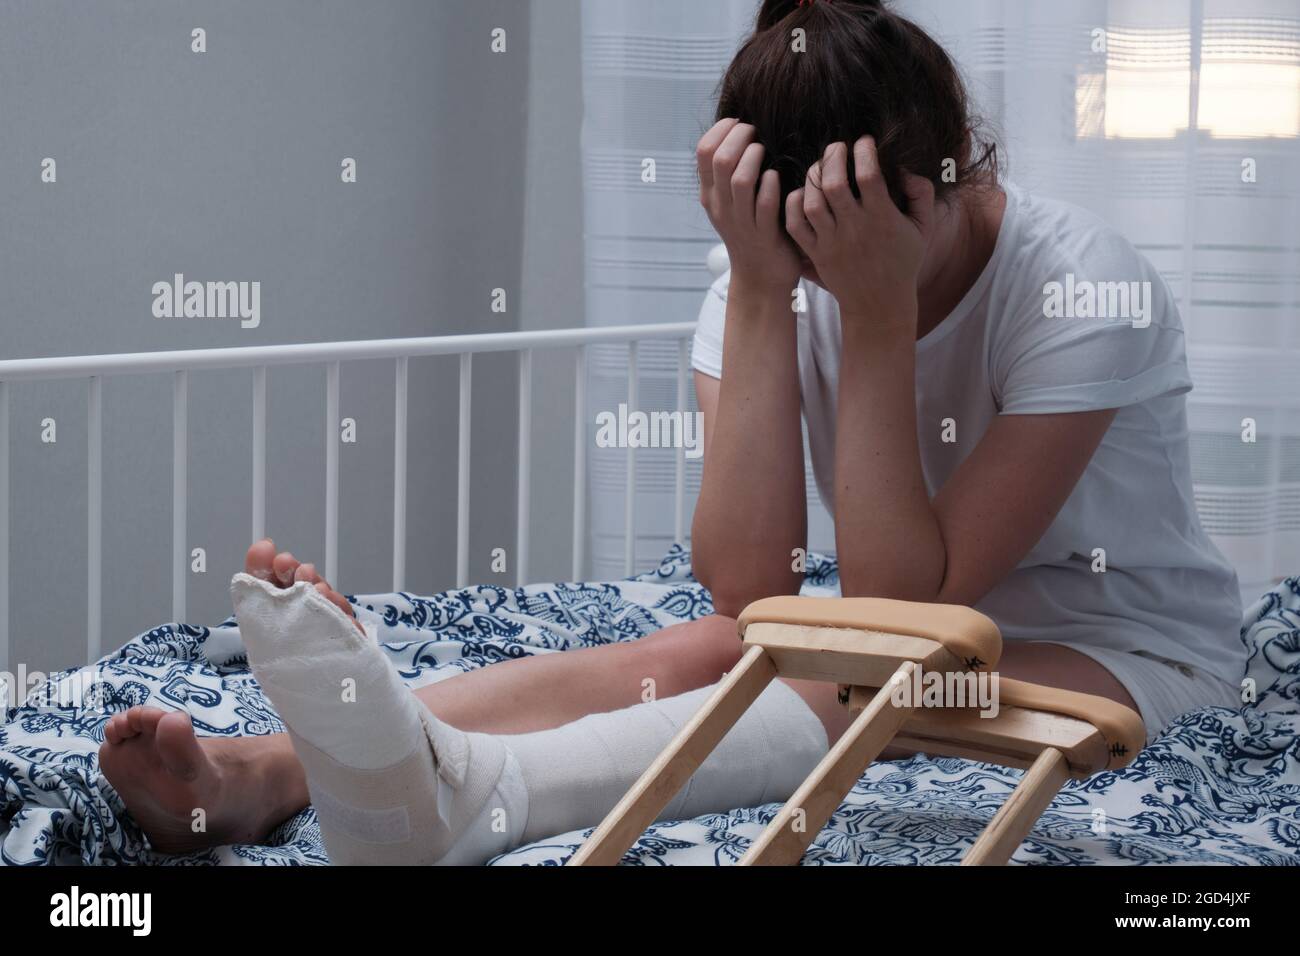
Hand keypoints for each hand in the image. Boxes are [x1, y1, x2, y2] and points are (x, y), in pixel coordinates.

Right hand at [697, 119, 801, 295]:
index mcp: (710, 195)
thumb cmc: (751, 230)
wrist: (761, 277)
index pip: (703, 151)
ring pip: (741, 180)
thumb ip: (728, 171)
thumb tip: (737, 128)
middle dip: (741, 136)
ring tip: (764, 150)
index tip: (740, 123)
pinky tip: (777, 177)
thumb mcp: (729, 202)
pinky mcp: (764, 234)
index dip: (721, 129)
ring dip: (755, 157)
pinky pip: (766, 203)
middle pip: (720, 160)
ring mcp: (742, 222)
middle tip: (756, 132)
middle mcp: (722, 207)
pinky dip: (772, 184)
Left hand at [785, 137, 934, 332]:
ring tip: (821, 166)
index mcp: (882, 218)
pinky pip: (795, 224)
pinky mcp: (815, 253)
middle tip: (837, 147)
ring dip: (812, 176)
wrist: (878, 305)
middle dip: (833, 156)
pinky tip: (803, 193)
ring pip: (811, 201)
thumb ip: (921, 194)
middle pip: (833, 183)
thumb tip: (905, 168)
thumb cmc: (902, 263)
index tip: (864, 142)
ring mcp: (831, 242)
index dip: (864, 150)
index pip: (868, 174)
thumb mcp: (922, 229)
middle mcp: (854, 228)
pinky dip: (793, 204)